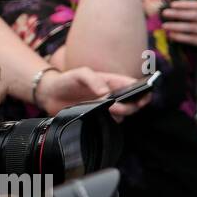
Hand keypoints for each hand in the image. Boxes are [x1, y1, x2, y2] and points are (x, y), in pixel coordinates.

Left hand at [35, 67, 150, 120]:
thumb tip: (106, 93)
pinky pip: (110, 123)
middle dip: (129, 106)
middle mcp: (113, 95)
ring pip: (123, 115)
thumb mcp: (79, 73)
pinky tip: (97, 118)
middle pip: (133, 103)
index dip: (144, 91)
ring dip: (117, 115)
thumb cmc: (67, 80)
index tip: (145, 95)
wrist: (50, 94)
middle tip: (116, 106)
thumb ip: (93, 80)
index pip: (135, 86)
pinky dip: (108, 123)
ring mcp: (106, 108)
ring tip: (103, 110)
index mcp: (113, 82)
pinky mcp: (98, 118)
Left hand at [161, 0, 196, 60]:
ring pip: (192, 27)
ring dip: (177, 26)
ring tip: (165, 25)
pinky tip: (171, 35)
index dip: (185, 4)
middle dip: (178, 14)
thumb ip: (190, 12)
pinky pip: (192, 39)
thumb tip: (170, 9)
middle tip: (165, 13)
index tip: (172, 4)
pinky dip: (180, 37)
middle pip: (194, 15)